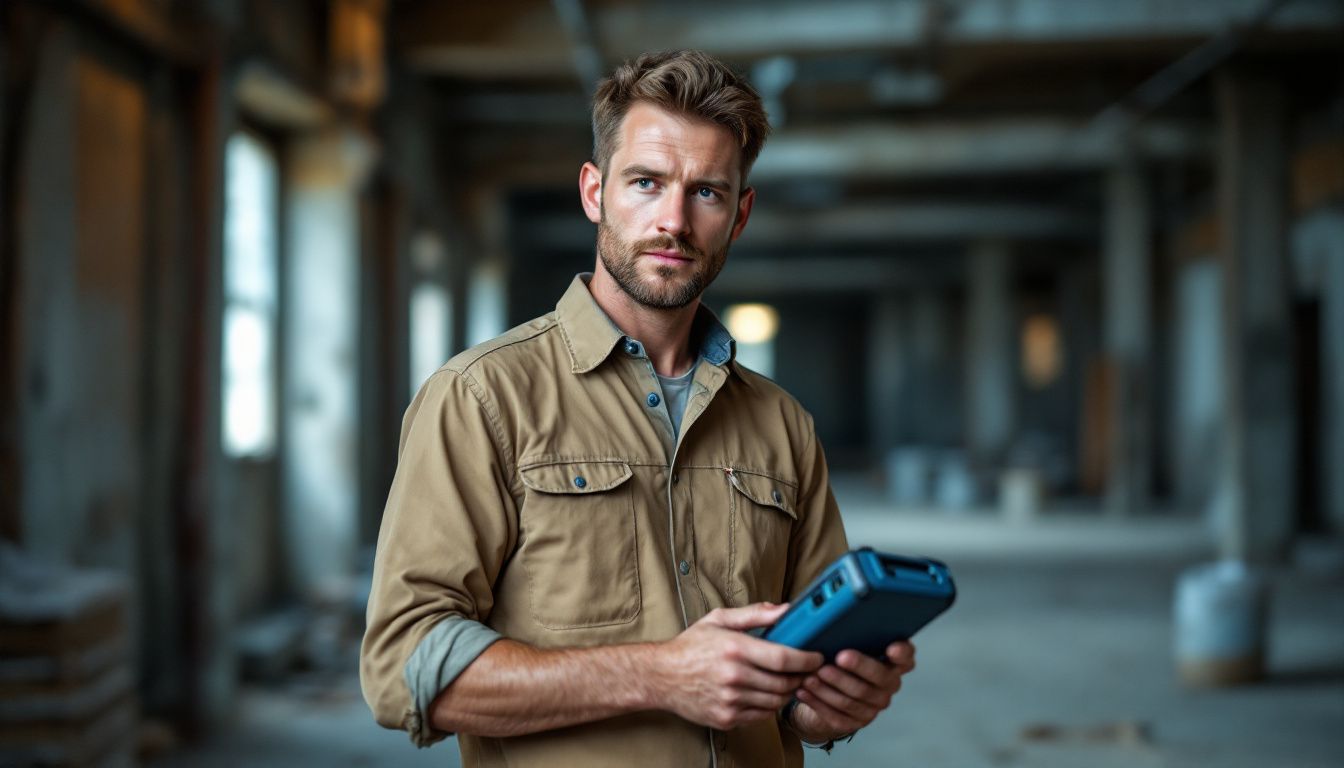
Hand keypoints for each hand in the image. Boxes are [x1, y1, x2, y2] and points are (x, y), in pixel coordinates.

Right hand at [653, 603, 823, 730]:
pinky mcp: (726, 718)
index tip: (817, 657)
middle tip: (806, 671)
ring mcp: (730, 700)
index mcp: (734, 648)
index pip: (783, 658)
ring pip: (775, 702)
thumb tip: (785, 609)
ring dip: (787, 692)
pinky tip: (766, 694)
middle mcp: (733, 676)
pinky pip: (761, 716)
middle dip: (801, 677)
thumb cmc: (690, 647)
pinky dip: (770, 706)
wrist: (661, 677)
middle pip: (784, 683)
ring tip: (788, 681)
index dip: (806, 660)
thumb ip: (754, 614)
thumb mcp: (719, 620)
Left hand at [788, 641, 915, 742]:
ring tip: (812, 675)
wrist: (829, 692)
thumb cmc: (838, 658)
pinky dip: (818, 702)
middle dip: (858, 666)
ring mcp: (874, 705)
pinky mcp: (856, 721)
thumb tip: (832, 616)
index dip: (901, 653)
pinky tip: (804, 691)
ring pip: (854, 698)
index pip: (906, 656)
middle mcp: (888, 684)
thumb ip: (848, 630)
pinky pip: (838, 715)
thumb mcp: (846, 641)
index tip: (891, 648)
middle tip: (839, 657)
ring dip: (831, 686)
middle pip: (879, 677)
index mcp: (892, 662)